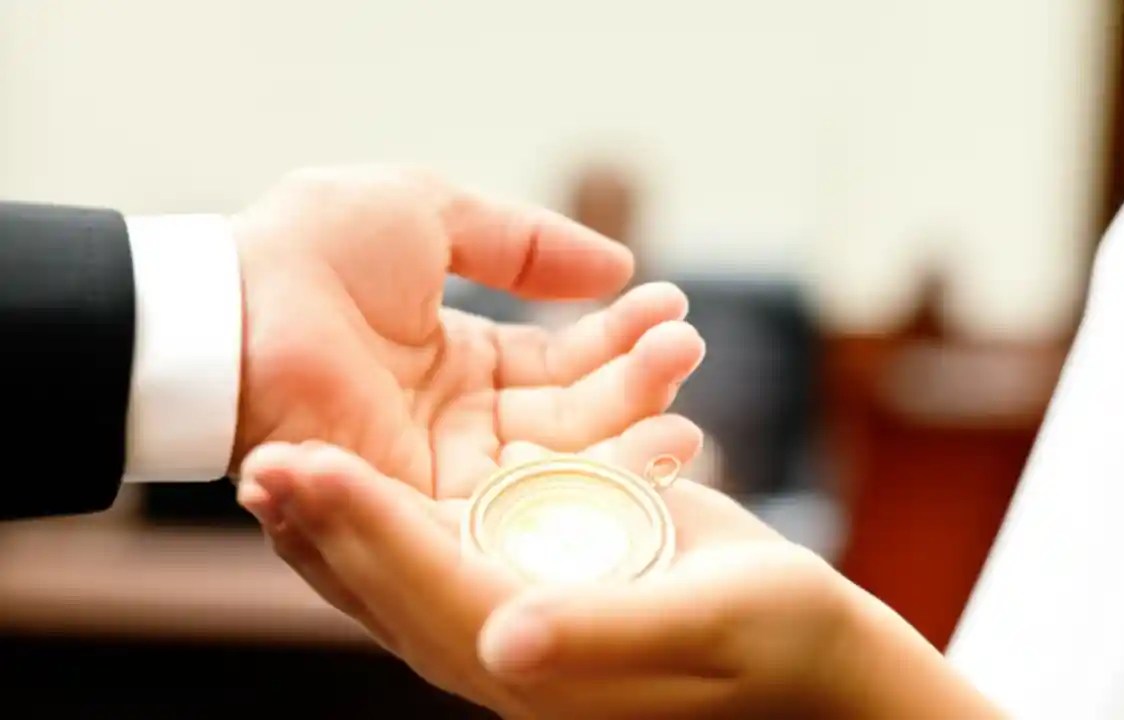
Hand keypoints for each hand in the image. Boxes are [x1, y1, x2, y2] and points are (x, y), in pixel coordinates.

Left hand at [230, 164, 702, 496]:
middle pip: (574, 417)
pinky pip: (521, 505)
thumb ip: (524, 242)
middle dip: (638, 382)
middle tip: (688, 346)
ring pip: (560, 466)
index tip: (671, 308)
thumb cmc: (313, 251)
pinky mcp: (430, 511)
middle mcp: (460, 424)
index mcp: (459, 358)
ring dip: (628, 430)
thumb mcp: (431, 213)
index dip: (617, 337)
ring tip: (683, 396)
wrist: (232, 310)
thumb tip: (614, 262)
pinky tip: (648, 443)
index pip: (560, 362)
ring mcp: (444, 472)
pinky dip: (588, 479)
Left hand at [242, 439, 1004, 718]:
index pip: (428, 592)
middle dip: (327, 519)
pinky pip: (449, 542)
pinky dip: (396, 505)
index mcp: (540, 662)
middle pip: (393, 581)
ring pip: (406, 562)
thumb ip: (604, 635)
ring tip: (277, 460)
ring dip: (344, 513)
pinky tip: (354, 466)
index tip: (303, 468)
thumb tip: (501, 643)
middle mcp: (510, 644)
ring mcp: (518, 611)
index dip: (366, 529)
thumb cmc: (779, 643)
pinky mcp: (536, 579)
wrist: (809, 658)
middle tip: (258, 458)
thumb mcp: (709, 624)